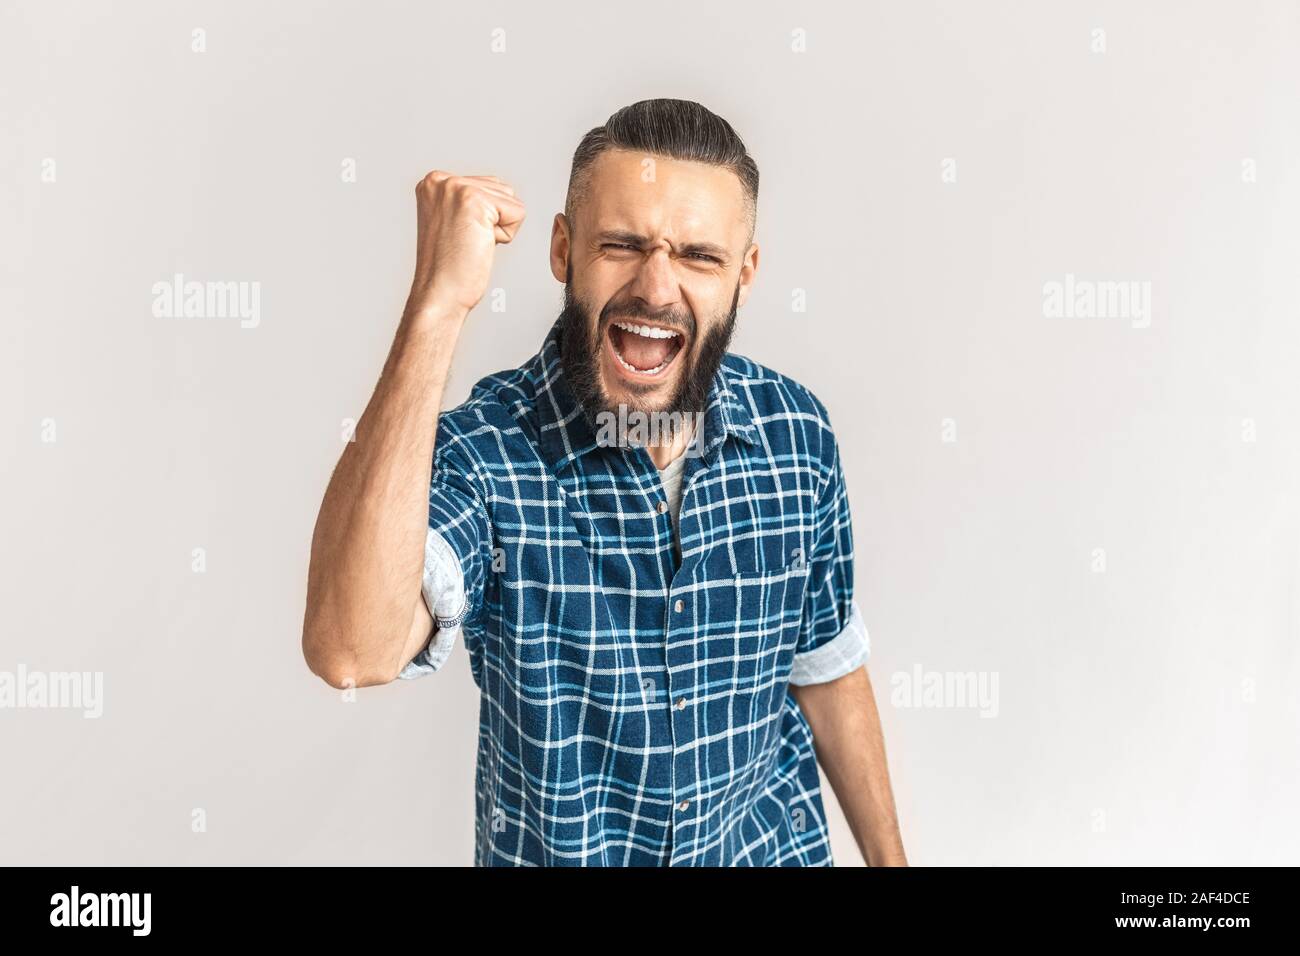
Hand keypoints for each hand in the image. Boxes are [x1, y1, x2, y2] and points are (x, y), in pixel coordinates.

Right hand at [405, 171, 525, 317]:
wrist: (439, 294)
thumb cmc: (449, 268)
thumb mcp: (453, 222)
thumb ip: (470, 201)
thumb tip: (499, 192)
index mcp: (433, 182)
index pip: (488, 186)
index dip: (485, 219)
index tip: (459, 237)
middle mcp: (440, 179)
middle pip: (502, 190)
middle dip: (494, 222)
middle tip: (467, 243)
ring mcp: (455, 187)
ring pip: (511, 200)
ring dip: (499, 229)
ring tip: (471, 243)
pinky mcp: (473, 200)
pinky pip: (517, 213)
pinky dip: (505, 236)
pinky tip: (479, 245)